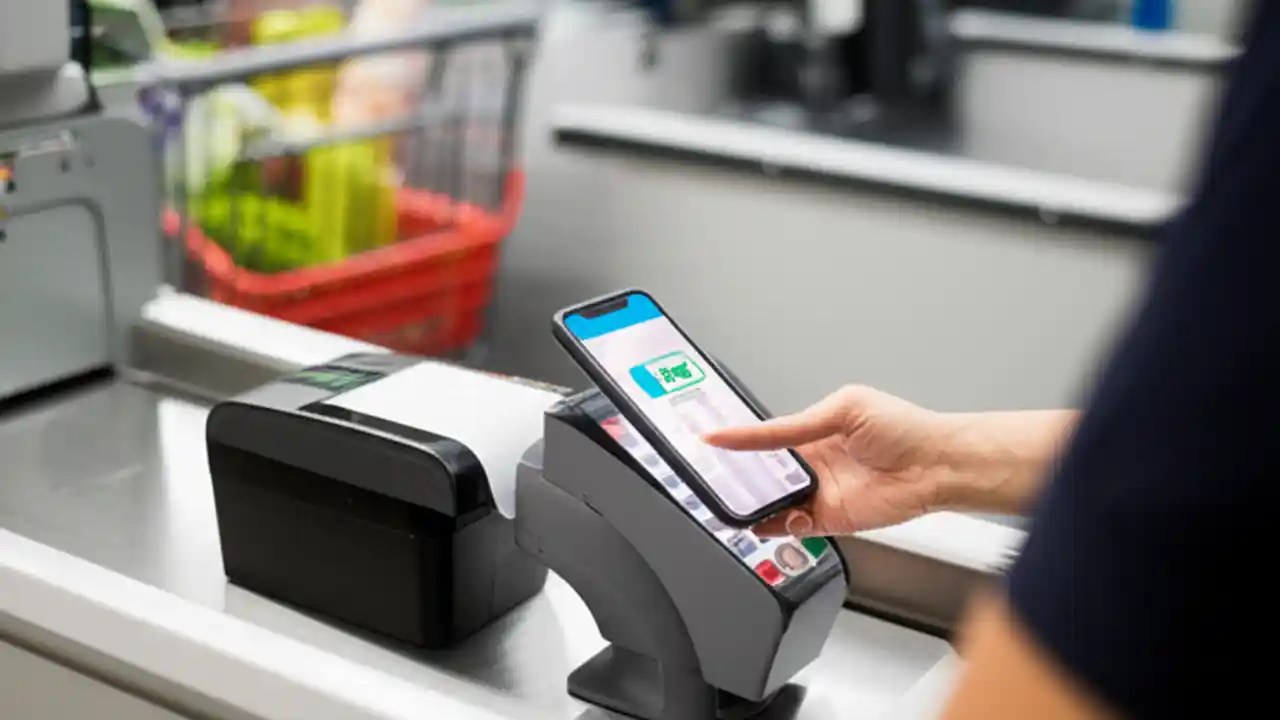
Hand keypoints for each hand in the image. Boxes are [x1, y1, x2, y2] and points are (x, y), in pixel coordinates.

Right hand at [705, 387, 1074, 537]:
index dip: (738, 440)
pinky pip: (791, 526)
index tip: (710, 439)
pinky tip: (763, 518)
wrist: (937, 465)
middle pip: (764, 473)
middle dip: (738, 475)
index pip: (766, 437)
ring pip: (773, 501)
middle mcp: (815, 463)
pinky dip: (773, 525)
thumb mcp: (842, 409)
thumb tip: (754, 432)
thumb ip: (793, 427)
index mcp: (814, 431)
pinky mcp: (830, 519)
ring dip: (751, 503)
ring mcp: (821, 492)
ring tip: (729, 498)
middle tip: (712, 474)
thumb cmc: (903, 429)